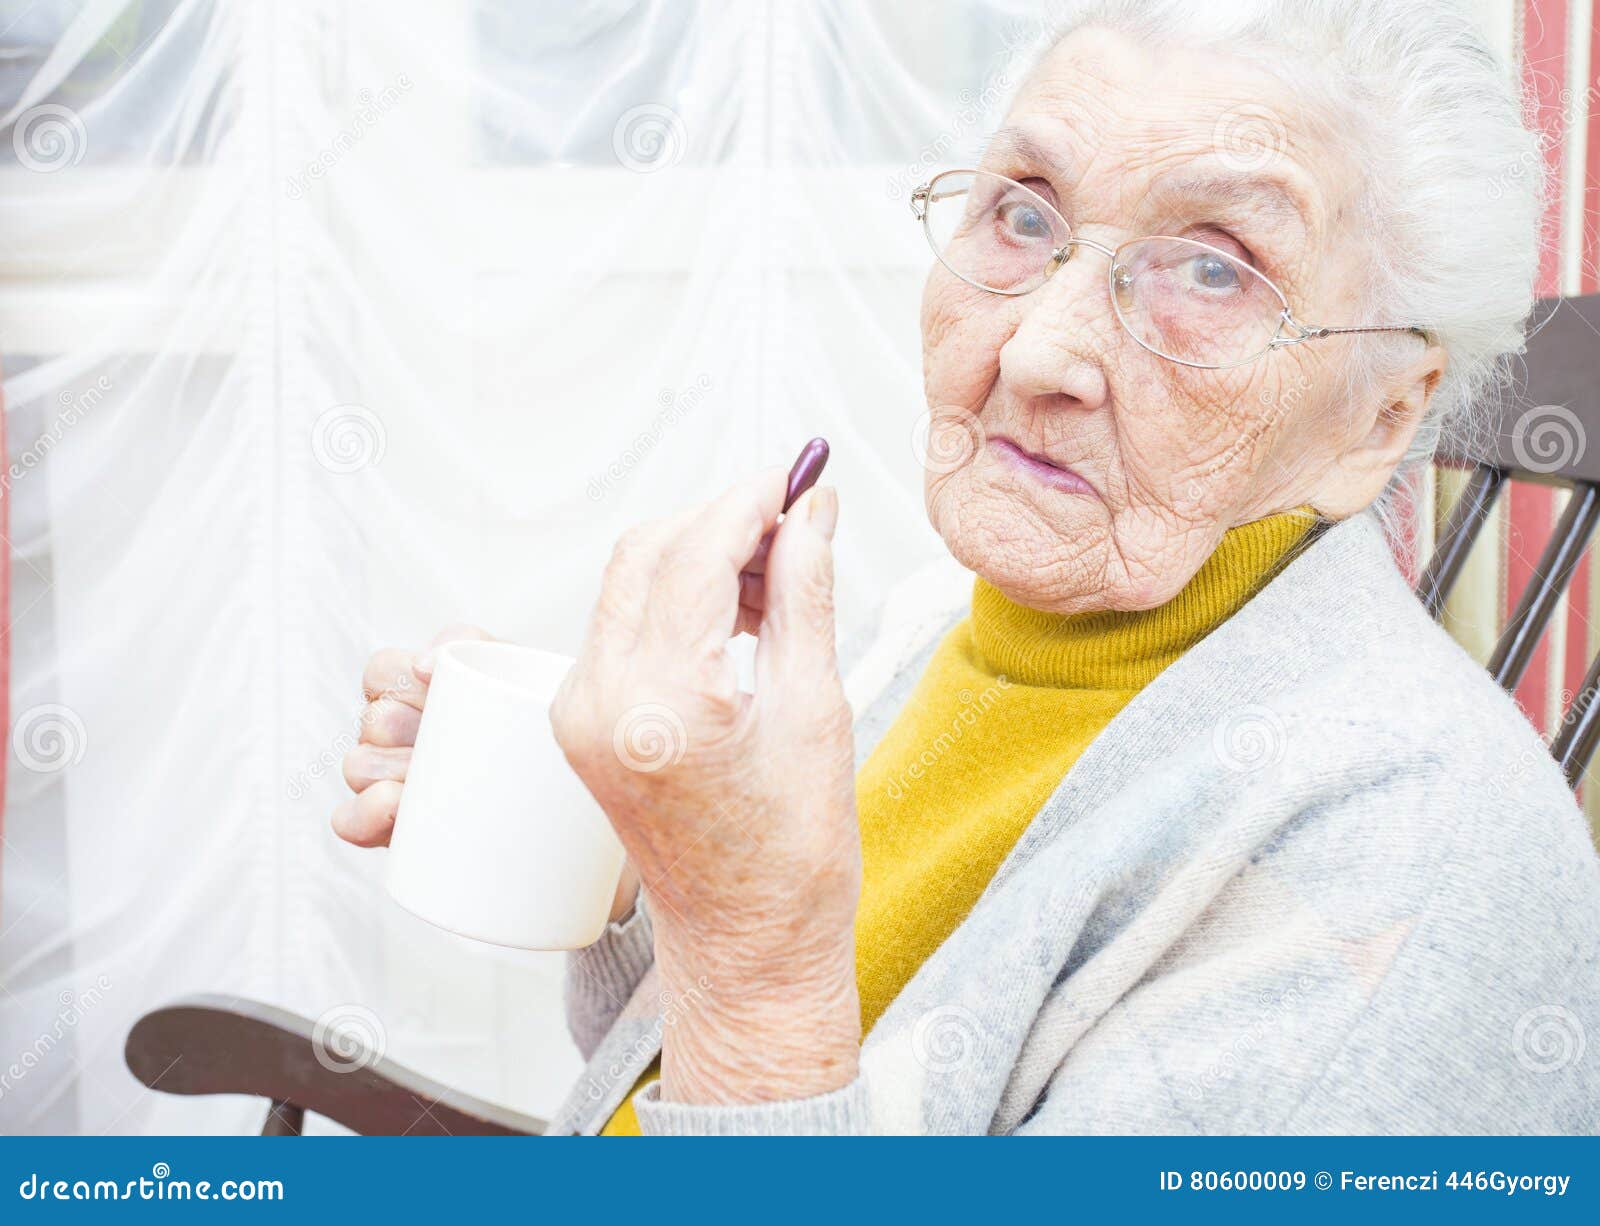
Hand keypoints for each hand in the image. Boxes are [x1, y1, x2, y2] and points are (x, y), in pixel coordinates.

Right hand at [333, 624, 640, 923]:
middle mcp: (419, 737)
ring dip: (376, 769)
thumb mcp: (579, 709)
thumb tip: (500, 673)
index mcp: (447, 699)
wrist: (614, 844)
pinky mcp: (408, 838)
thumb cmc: (591, 761)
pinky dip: (361, 817)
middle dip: (394, 723)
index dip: (400, 668)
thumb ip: (553, 675)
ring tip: (410, 785)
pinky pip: (354, 824)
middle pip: (376, 714)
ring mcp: (409, 786)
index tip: (433, 676)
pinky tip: (388, 812)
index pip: (389, 669)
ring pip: (361, 762)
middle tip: (431, 741)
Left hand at [551, 469, 860, 1105]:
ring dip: (698, 556)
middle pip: (646, 553)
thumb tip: (813, 512)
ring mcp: (577, 714)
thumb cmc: (793, 857)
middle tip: (795, 522)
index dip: (749, 501)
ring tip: (778, 576)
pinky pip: (621, 623)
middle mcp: (598, 703)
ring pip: (629, 581)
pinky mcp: (579, 722)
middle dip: (721, 522)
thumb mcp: (817, 710)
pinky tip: (734, 611)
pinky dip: (675, 597)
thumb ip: (805, 594)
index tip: (797, 477)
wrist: (747, 944)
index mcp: (660, 708)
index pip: (693, 555)